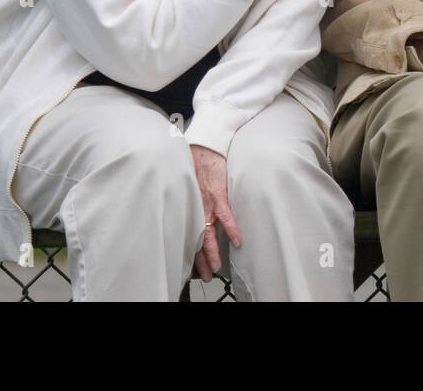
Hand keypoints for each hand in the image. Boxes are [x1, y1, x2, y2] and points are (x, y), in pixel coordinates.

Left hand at [191, 144, 240, 282]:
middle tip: (205, 276)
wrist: (203, 146)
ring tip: (216, 267)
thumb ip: (190, 200)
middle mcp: (196, 208)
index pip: (188, 236)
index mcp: (189, 206)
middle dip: (201, 260)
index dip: (191, 253)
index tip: (194, 267)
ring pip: (208, 233)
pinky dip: (230, 228)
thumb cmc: (194, 163)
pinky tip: (236, 240)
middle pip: (196, 240)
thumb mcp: (186, 184)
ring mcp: (207, 202)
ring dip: (212, 252)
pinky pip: (225, 215)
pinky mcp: (218, 193)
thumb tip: (190, 213)